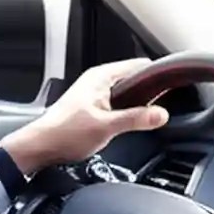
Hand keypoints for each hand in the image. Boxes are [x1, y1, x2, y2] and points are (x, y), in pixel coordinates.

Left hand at [0, 58, 168, 174]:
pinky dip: (127, 110)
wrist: (40, 147)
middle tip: (164, 107)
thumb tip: (161, 114)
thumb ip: (136, 119)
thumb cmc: (64, 134)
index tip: (173, 85)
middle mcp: (97, 81)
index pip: (139, 66)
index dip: (157, 75)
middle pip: (134, 79)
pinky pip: (118, 103)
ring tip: (149, 117)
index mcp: (100, 77)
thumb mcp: (106, 127)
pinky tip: (130, 123)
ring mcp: (94, 93)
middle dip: (150, 92)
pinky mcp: (92, 107)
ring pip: (126, 92)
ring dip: (138, 103)